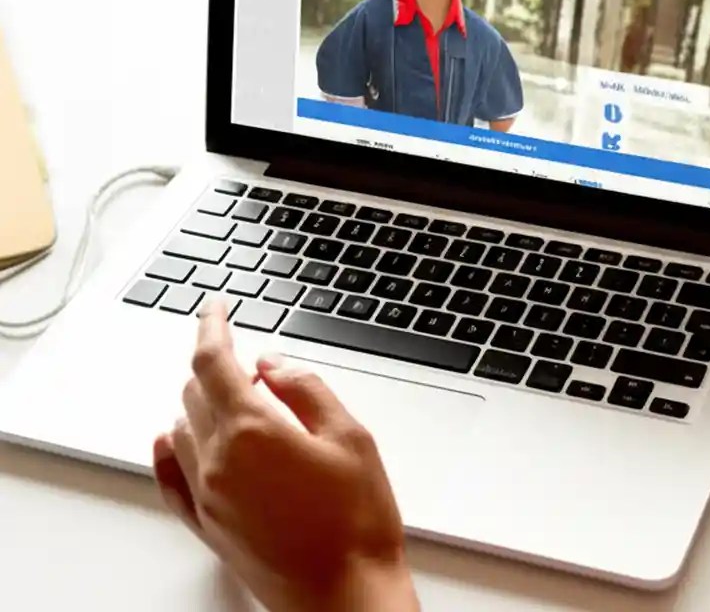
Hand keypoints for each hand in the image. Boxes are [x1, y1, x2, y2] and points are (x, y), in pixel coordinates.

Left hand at [152, 299, 418, 611]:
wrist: (345, 594)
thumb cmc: (358, 523)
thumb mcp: (351, 437)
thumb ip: (307, 389)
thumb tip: (272, 365)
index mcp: (254, 431)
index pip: (213, 362)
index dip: (212, 327)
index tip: (216, 309)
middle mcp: (218, 461)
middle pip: (195, 392)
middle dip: (216, 366)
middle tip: (247, 360)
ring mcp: (207, 496)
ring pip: (182, 428)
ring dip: (201, 403)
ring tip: (237, 399)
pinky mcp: (207, 525)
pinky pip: (170, 478)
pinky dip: (169, 450)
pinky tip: (171, 440)